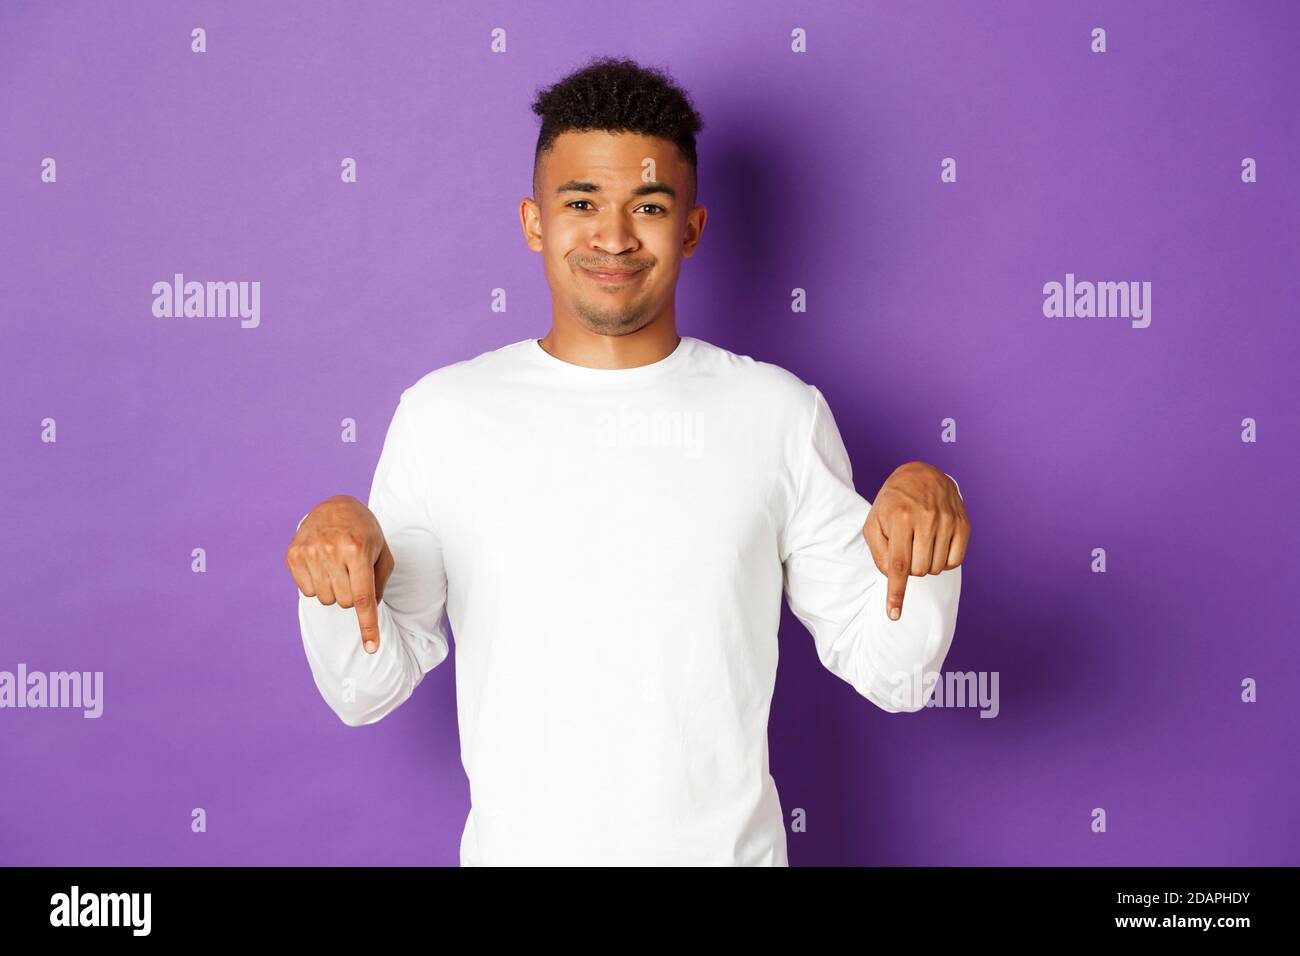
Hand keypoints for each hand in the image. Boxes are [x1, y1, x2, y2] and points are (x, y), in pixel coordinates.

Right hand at [285, 495, 394, 653]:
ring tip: (337, 566)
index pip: (363, 598)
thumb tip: (369, 612)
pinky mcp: (293, 555)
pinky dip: (316, 584)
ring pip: (325, 599)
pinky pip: (306, 591)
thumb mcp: (382, 552)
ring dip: (334, 590)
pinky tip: (321, 565)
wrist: (334, 506)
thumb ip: (379, 583)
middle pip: (344, 603)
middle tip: (352, 573)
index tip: (372, 649)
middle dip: (351, 595)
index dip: (367, 626)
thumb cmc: (364, 532)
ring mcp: (309, 552)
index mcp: (357, 550)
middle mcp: (332, 551)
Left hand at [862, 462, 968, 620]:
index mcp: (900, 517)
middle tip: (905, 549)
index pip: (898, 565)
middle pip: (918, 570)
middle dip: (909, 568)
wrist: (922, 475)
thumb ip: (879, 552)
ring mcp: (948, 520)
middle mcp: (927, 518)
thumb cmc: (892, 503)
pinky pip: (955, 562)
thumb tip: (893, 577)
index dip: (896, 593)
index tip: (894, 615)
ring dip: (925, 564)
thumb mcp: (874, 522)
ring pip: (936, 568)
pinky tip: (935, 546)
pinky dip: (943, 562)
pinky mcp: (964, 524)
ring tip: (919, 543)